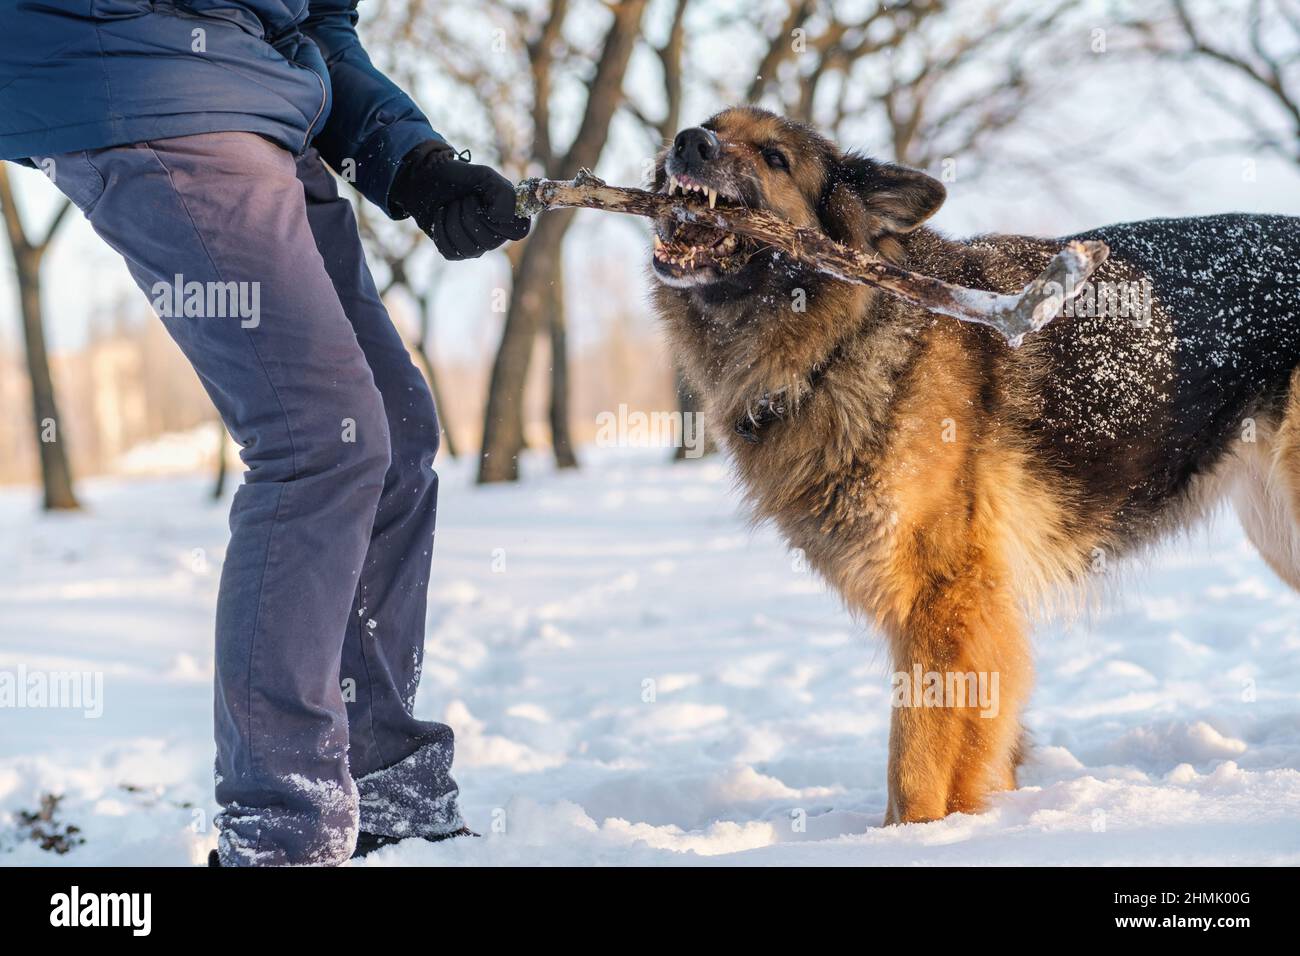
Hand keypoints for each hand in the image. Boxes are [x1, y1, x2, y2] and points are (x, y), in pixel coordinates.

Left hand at [390, 142, 530, 259]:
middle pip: (489, 241)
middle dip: (469, 214)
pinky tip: (441, 216)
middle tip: (462, 199)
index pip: (518, 232)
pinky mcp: (456, 252)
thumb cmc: (461, 177)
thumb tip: (501, 219)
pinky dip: (440, 229)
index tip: (484, 202)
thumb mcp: (485, 176)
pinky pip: (450, 251)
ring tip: (451, 205)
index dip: (499, 219)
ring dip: (453, 220)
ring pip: (468, 248)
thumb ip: (503, 192)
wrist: (429, 179)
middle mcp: (496, 236)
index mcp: (509, 217)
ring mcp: (476, 247)